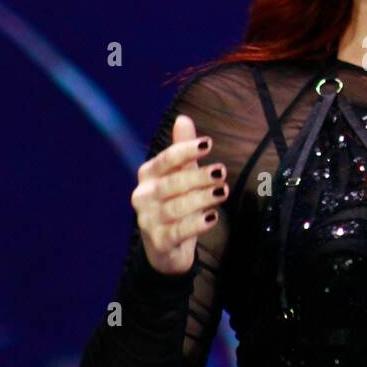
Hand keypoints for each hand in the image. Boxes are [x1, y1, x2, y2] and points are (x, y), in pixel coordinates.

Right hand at [131, 114, 229, 274]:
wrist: (165, 247)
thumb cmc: (175, 203)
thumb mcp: (180, 175)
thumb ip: (182, 150)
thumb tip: (183, 118)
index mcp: (147, 175)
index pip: (166, 159)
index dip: (186, 150)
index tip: (208, 144)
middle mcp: (143, 196)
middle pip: (172, 183)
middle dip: (198, 176)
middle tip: (221, 172)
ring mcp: (148, 220)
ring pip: (177, 207)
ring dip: (201, 198)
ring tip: (223, 192)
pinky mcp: (158, 242)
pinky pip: (179, 231)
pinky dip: (196, 224)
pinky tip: (212, 217)